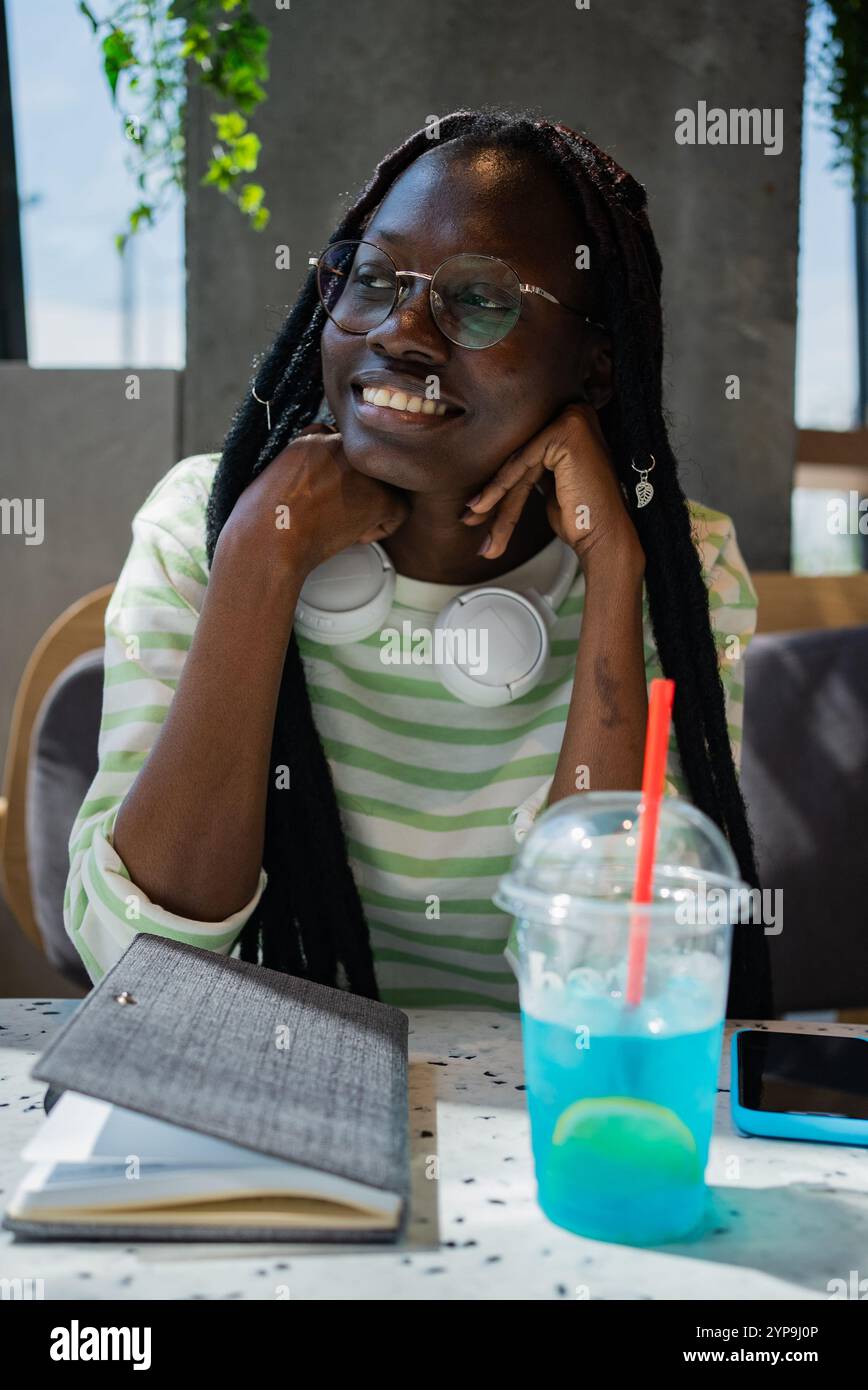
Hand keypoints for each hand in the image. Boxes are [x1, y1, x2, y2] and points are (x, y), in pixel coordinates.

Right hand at [218, 425, 409, 580]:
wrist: (267, 538)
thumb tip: (314, 484)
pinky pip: (399, 510)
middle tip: (334, 512)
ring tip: (342, 523)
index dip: (334, 475)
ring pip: (384, 484)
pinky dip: (381, 529)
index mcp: (312, 438)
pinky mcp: (379, 496)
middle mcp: (341, 445)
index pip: (338, 447)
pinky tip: (355, 536)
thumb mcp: (270, 476)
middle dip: (355, 487)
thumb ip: (298, 467)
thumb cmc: (258, 519)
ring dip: (370, 505)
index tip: (321, 496)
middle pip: (364, 465)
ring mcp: (362, 469)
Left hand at [461, 403, 644, 578]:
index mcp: (571, 426)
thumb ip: (529, 469)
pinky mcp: (568, 430)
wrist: (604, 538)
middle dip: (492, 493)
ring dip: (493, 496)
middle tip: (468, 519)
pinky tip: (483, 505)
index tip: (475, 509)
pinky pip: (524, 461)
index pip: (526, 454)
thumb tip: (493, 471)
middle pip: (522, 458)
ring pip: (520, 462)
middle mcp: (576, 415)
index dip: (499, 485)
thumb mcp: (549, 485)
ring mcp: (573, 418)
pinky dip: (501, 486)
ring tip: (472, 519)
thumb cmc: (580, 518)